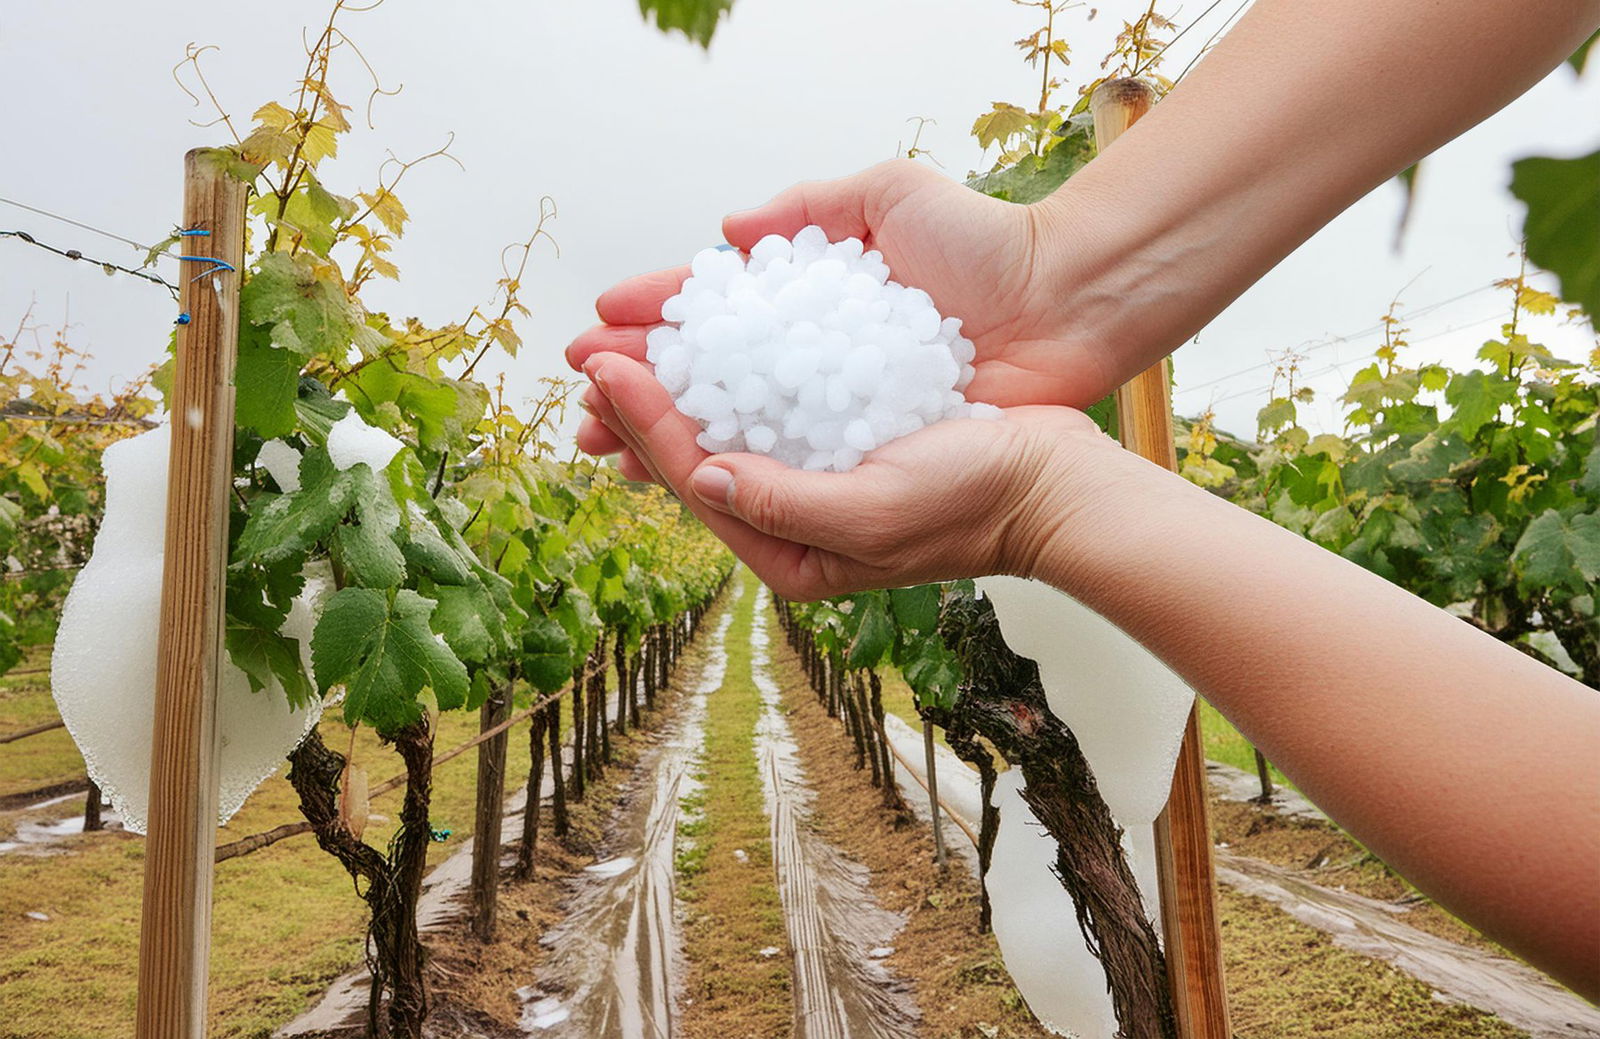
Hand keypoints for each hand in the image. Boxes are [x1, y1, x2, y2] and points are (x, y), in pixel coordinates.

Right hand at [566, 159, 1122, 458]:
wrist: (1064, 306)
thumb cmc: (983, 247)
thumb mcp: (890, 197)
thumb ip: (810, 205)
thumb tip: (727, 234)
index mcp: (810, 299)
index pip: (712, 312)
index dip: (652, 319)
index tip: (598, 330)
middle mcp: (814, 360)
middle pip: (708, 376)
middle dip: (638, 388)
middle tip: (583, 399)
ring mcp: (837, 411)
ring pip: (733, 426)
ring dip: (667, 434)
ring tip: (610, 440)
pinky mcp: (867, 453)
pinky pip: (786, 465)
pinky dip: (732, 469)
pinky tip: (684, 472)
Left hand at [579, 350, 1117, 600]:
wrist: (1054, 484)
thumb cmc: (975, 501)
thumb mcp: (874, 510)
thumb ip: (783, 499)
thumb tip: (701, 473)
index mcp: (790, 552)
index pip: (695, 475)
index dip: (643, 417)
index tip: (602, 363)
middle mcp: (792, 522)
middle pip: (695, 455)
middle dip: (639, 403)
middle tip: (587, 350)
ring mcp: (815, 483)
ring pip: (723, 428)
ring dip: (675, 384)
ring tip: (627, 342)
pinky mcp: (841, 444)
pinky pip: (767, 406)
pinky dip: (731, 372)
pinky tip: (708, 339)